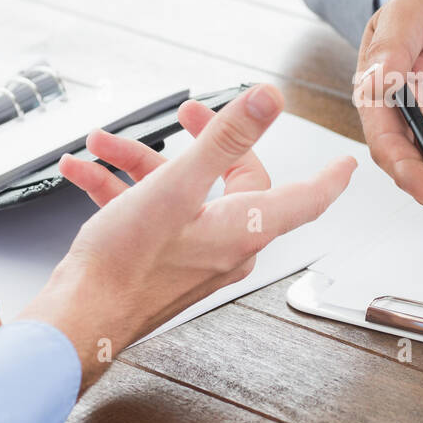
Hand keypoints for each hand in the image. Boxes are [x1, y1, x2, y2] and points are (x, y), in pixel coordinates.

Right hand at [24, 84, 355, 389]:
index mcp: (244, 227)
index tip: (346, 164)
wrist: (76, 321)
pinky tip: (84, 172)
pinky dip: (121, 189)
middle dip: (204, 139)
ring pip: (181, 191)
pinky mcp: (161, 262)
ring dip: (141, 162)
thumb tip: (268, 100)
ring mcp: (194, 254)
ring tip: (105, 143)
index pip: (308, 198)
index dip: (329, 176)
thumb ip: (225, 139)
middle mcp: (227, 244)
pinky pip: (152, 213)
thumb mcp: (177, 187)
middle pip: (234, 179)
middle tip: (185, 114)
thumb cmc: (124, 267)